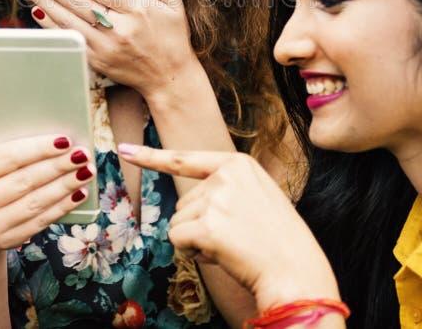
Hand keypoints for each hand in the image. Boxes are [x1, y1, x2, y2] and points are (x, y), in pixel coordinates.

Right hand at [0, 135, 94, 256]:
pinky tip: (79, 194)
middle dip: (58, 166)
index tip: (65, 140)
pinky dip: (63, 206)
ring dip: (66, 186)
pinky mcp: (5, 241)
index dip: (39, 148)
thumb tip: (58, 144)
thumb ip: (10, 156)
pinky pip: (40, 221)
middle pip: (25, 181)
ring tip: (87, 171)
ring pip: (36, 202)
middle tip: (83, 154)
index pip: (8, 157)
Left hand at [17, 0, 198, 95]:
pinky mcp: (97, 61)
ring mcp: (106, 47)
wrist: (169, 77)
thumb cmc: (172, 37)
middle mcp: (119, 28)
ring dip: (44, 2)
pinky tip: (38, 10)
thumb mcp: (173, 6)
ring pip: (68, 20)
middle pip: (76, 2)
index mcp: (137, 9)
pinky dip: (52, 24)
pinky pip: (69, 38)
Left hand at [117, 145, 339, 311]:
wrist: (297, 271)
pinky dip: (193, 253)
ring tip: (233, 245)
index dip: (151, 157)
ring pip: (178, 223)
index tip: (124, 151)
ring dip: (197, 241)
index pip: (186, 159)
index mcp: (239, 164)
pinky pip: (178, 241)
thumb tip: (188, 203)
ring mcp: (215, 199)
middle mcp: (225, 176)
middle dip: (199, 225)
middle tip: (235, 237)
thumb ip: (227, 189)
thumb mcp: (259, 197)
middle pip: (183, 202)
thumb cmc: (279, 241)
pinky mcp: (207, 227)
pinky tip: (221, 254)